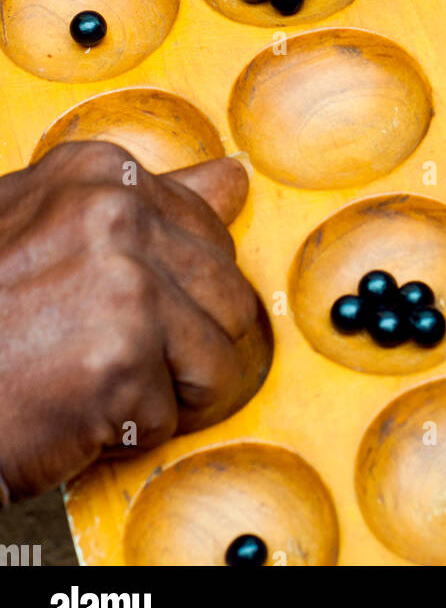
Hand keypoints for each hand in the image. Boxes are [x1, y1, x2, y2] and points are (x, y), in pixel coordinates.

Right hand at [0, 141, 267, 501]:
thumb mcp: (49, 225)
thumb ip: (144, 203)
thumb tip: (235, 181)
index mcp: (101, 173)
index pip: (209, 230)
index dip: (181, 288)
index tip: (137, 308)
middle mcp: (118, 216)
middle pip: (228, 294)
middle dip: (189, 343)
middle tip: (125, 361)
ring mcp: (125, 286)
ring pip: (218, 357)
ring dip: (166, 391)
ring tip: (101, 387)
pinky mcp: (121, 363)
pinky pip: (170, 418)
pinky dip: (124, 435)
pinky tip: (71, 412)